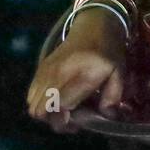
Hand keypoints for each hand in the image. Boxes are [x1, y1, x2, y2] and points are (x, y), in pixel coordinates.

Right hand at [26, 9, 127, 131]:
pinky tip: (57, 98)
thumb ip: (112, 97)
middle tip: (71, 118)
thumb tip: (104, 117)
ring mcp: (46, 70)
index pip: (59, 107)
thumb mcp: (119, 73)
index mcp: (82, 74)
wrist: (94, 26)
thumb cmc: (108, 51)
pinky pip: (31, 94)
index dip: (64, 122)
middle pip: (40, 110)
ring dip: (47, 113)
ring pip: (32, 105)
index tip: (78, 124)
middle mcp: (59, 73)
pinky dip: (41, 102)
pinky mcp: (40, 68)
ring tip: (64, 109)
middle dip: (54, 121)